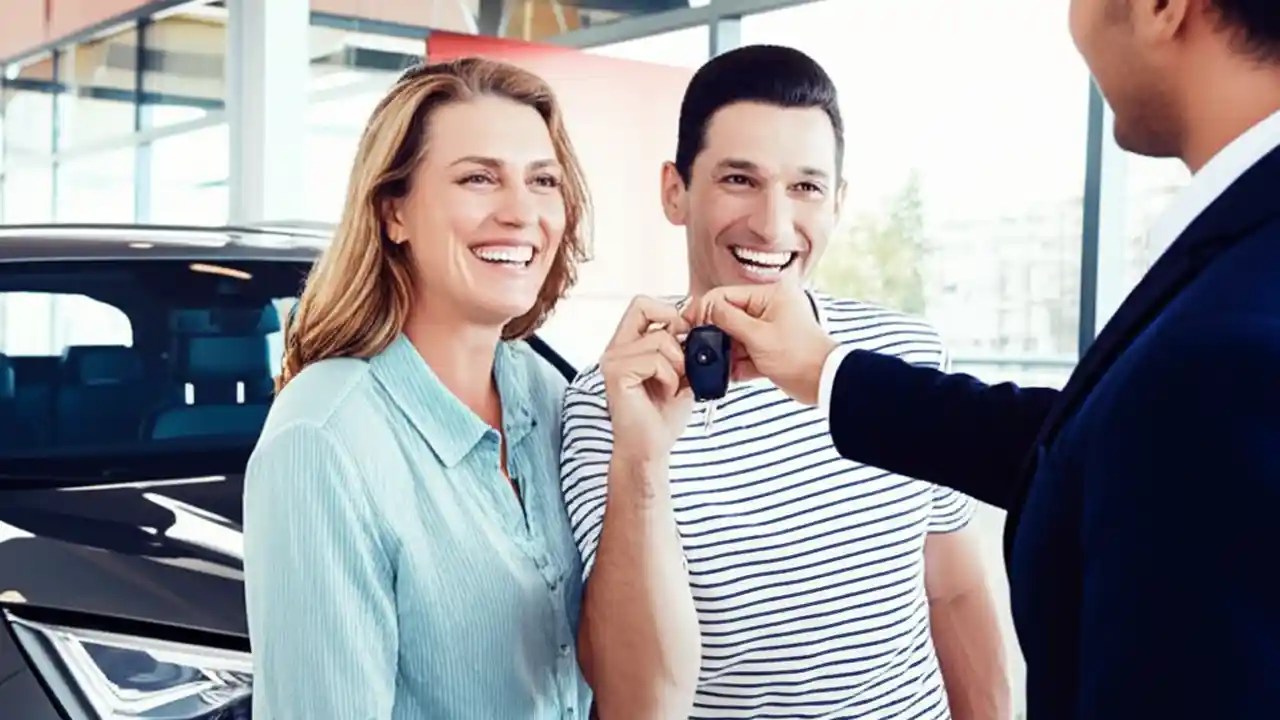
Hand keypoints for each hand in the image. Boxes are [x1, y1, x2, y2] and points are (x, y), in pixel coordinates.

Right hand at [600, 296, 695, 460]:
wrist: (651, 448)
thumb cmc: (662, 414)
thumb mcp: (679, 371)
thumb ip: (682, 346)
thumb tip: (696, 326)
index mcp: (627, 345)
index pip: (642, 304)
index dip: (668, 313)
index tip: (683, 337)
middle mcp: (615, 349)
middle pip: (648, 311)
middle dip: (676, 337)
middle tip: (681, 365)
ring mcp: (613, 361)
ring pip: (659, 339)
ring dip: (677, 364)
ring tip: (672, 386)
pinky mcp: (617, 375)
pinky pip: (655, 360)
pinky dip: (670, 377)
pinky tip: (666, 393)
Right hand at [685, 284, 836, 405]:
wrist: (825, 382)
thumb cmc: (800, 355)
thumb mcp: (757, 336)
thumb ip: (727, 320)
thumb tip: (705, 310)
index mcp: (769, 295)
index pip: (725, 295)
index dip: (705, 310)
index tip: (690, 326)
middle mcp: (768, 308)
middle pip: (728, 317)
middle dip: (716, 336)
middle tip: (703, 350)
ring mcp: (768, 329)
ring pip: (734, 337)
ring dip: (727, 353)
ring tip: (722, 366)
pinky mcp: (769, 348)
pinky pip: (745, 353)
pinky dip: (738, 364)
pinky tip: (735, 375)